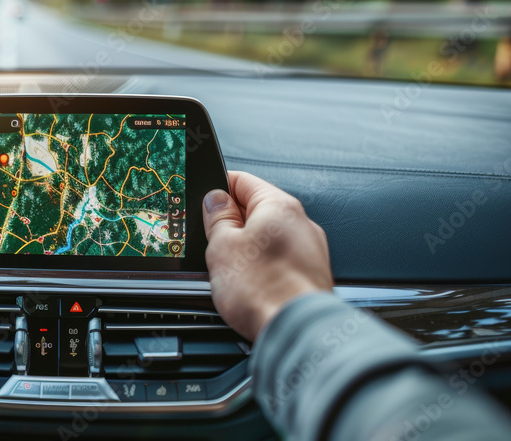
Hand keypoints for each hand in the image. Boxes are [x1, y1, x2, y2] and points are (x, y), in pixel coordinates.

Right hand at [202, 171, 333, 340]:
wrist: (297, 331)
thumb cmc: (265, 290)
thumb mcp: (222, 246)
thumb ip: (217, 217)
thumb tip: (215, 199)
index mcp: (278, 205)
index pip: (242, 180)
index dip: (217, 189)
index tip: (202, 202)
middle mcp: (299, 222)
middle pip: (255, 210)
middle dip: (230, 224)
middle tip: (210, 242)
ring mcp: (307, 249)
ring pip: (266, 238)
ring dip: (244, 248)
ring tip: (228, 270)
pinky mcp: (308, 274)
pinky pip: (277, 260)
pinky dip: (260, 267)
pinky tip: (248, 285)